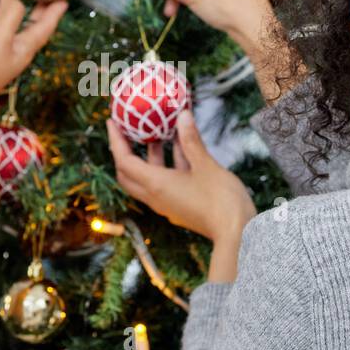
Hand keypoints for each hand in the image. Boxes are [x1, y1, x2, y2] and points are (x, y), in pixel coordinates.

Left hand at [106, 110, 255, 281]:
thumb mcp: (206, 165)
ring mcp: (168, 202)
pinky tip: (183, 147)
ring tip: (158, 131)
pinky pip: (165, 181)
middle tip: (127, 130)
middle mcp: (156, 196)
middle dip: (125, 150)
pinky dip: (167, 164)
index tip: (112, 122)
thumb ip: (192, 140)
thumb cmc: (221, 200)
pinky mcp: (180, 205)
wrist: (237, 234)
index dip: (116, 140)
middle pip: (128, 173)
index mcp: (156, 186)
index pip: (125, 161)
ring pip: (149, 176)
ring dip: (150, 155)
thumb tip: (182, 115)